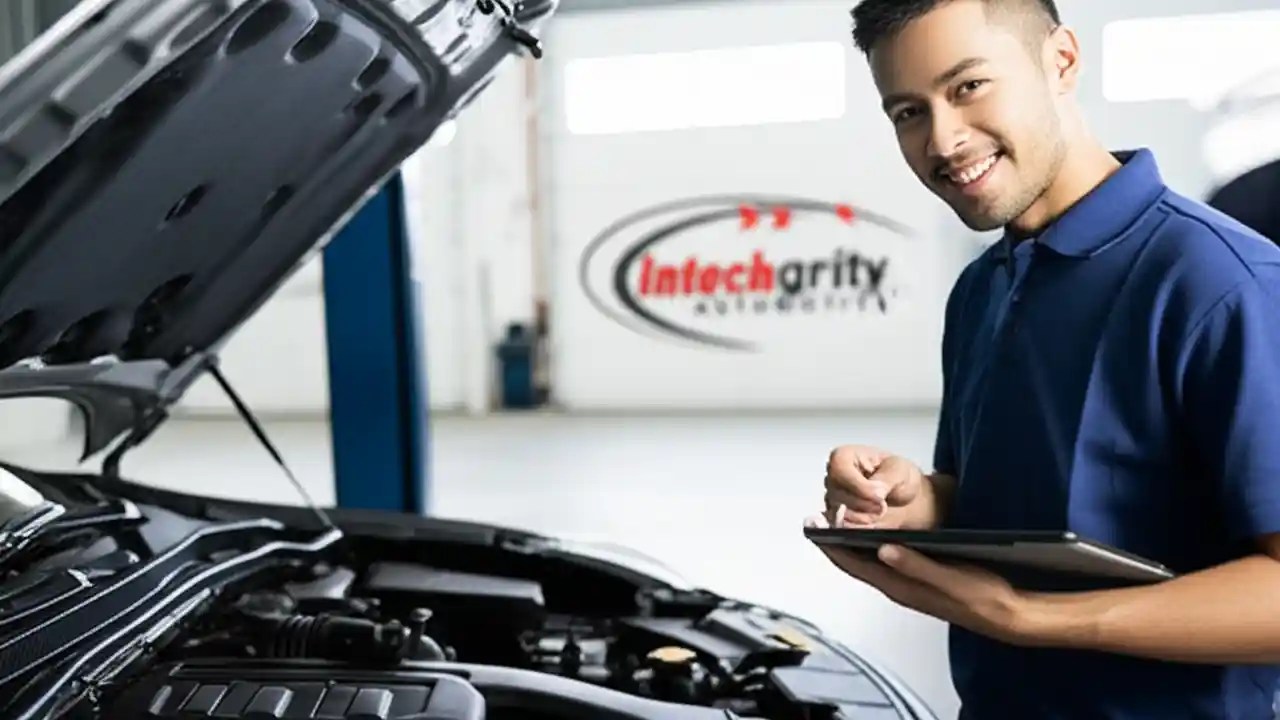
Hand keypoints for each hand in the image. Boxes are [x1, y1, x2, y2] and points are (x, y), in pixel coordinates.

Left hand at [809, 532, 1044, 646]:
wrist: (1006, 615)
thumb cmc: (982, 598)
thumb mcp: (950, 579)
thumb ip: (916, 566)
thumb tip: (883, 550)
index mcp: (901, 587)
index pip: (855, 564)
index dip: (831, 545)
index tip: (812, 526)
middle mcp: (899, 588)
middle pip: (855, 563)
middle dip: (834, 541)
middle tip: (816, 518)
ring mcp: (907, 586)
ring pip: (868, 563)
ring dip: (850, 543)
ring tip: (835, 521)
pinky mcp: (918, 581)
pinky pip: (884, 563)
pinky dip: (870, 547)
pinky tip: (871, 533)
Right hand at [824, 445, 930, 528]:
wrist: (904, 499)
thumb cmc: (898, 477)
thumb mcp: (899, 471)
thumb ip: (887, 479)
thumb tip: (875, 492)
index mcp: (844, 457)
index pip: (839, 469)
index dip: (858, 485)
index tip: (879, 495)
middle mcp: (833, 478)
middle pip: (836, 494)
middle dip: (863, 504)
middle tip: (883, 506)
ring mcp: (833, 500)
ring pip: (837, 513)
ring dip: (861, 518)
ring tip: (879, 515)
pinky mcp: (837, 520)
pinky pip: (839, 528)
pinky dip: (856, 529)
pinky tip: (871, 525)